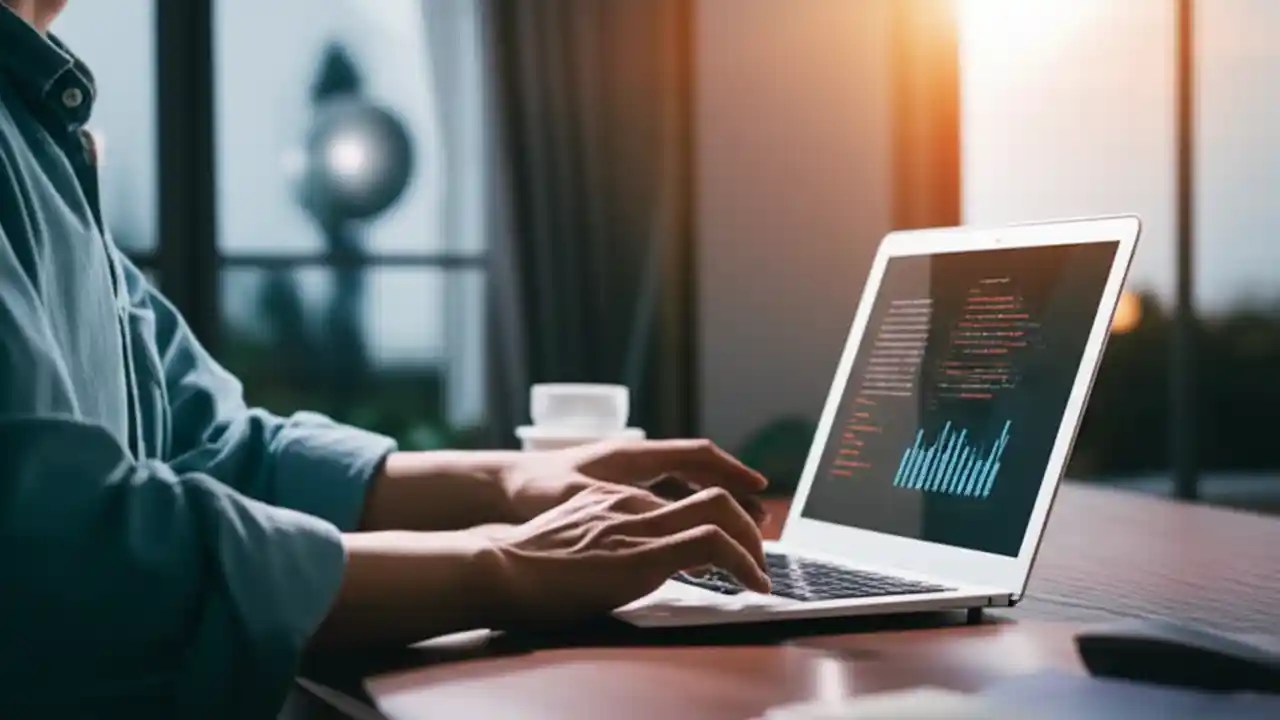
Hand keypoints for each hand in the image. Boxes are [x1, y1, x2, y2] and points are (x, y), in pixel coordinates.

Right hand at [315, 482, 769, 646]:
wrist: (496, 566)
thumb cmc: (519, 566)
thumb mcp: (568, 543)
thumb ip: (598, 545)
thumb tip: (613, 570)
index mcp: (612, 499)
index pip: (680, 491)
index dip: (717, 509)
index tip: (735, 534)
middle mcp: (631, 502)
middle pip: (710, 491)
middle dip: (747, 521)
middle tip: (758, 553)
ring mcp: (639, 523)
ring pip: (720, 510)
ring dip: (752, 543)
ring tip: (762, 573)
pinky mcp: (643, 552)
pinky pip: (712, 544)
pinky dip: (743, 562)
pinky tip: (752, 584)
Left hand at [501, 439, 769, 524]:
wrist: (498, 487)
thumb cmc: (535, 490)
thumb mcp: (582, 498)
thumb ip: (626, 506)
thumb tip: (674, 516)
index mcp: (632, 455)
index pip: (696, 456)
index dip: (731, 471)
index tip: (760, 487)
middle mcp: (633, 459)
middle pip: (695, 470)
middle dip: (730, 490)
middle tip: (759, 516)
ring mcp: (624, 474)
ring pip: (680, 485)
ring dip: (709, 502)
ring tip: (737, 527)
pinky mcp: (612, 490)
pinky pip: (661, 497)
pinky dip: (683, 512)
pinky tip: (690, 535)